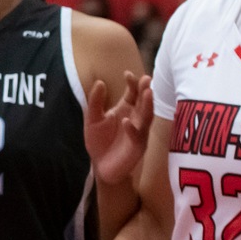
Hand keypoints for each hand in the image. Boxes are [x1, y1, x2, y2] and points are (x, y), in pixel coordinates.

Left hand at [84, 71, 152, 187]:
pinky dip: (132, 129)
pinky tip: (126, 121)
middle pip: (144, 102)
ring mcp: (139, 132)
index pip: (133, 93)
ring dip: (148, 105)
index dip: (132, 83)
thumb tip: (99, 82)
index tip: (128, 74)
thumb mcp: (92, 119)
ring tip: (148, 93)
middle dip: (146, 91)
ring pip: (147, 117)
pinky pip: (137, 137)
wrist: (101, 165)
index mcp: (126, 109)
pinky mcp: (138, 147)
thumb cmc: (99, 140)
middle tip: (146, 79)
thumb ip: (95, 102)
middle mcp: (136, 118)